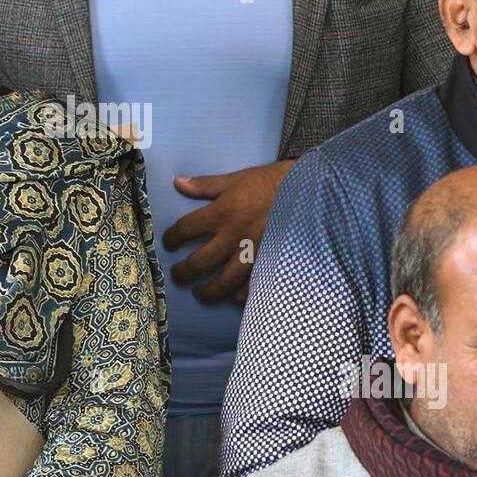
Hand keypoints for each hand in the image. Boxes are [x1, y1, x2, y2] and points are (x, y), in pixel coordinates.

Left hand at [162, 161, 293, 304]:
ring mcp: (253, 253)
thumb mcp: (236, 178)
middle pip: (201, 261)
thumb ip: (205, 185)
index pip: (186, 229)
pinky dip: (240, 296)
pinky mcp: (270, 263)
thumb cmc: (270, 182)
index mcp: (223, 212)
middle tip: (178, 276)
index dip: (172, 238)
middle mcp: (234, 236)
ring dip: (208, 291)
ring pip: (224, 281)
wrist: (308, 190)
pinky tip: (232, 298)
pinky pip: (252, 287)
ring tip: (200, 293)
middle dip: (184, 272)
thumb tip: (178, 183)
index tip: (168, 243)